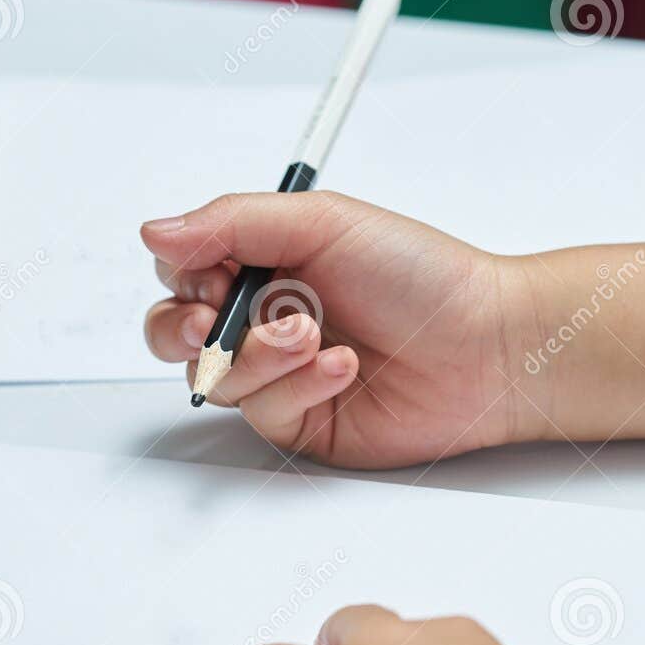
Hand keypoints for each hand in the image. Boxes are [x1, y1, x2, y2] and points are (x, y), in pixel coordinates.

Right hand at [141, 192, 540, 468]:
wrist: (488, 344)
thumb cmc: (422, 276)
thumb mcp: (322, 223)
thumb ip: (232, 222)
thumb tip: (155, 231)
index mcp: (266, 265)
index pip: (184, 276)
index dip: (183, 280)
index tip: (210, 275)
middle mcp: (263, 321)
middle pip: (175, 335)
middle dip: (182, 329)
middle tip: (210, 323)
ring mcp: (279, 376)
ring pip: (215, 378)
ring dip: (257, 355)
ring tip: (312, 335)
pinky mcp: (301, 422)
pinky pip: (262, 413)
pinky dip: (297, 386)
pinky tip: (343, 368)